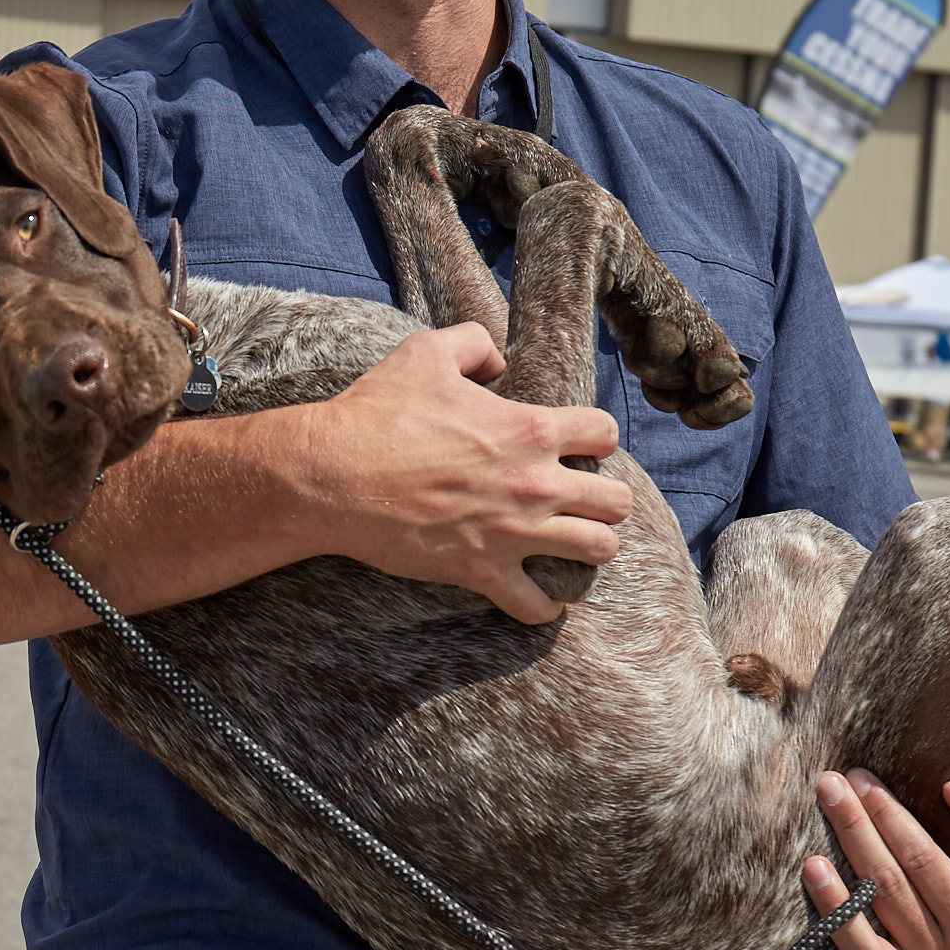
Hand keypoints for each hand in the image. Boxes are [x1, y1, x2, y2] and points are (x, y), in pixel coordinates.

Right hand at [287, 323, 631, 623]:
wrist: (332, 475)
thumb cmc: (376, 412)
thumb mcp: (425, 353)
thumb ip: (474, 343)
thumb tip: (498, 358)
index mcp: (530, 429)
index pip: (605, 434)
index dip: (594, 438)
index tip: (574, 446)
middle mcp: (535, 484)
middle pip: (617, 501)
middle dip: (605, 499)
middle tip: (577, 499)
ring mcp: (513, 533)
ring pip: (597, 550)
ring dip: (588, 547)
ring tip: (568, 544)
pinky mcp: (483, 572)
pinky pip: (537, 606)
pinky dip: (542, 605)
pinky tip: (535, 595)